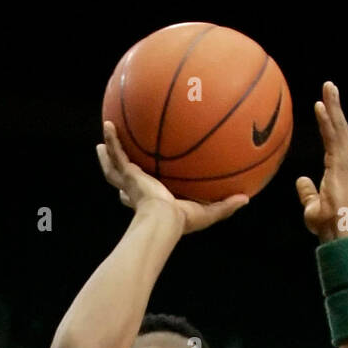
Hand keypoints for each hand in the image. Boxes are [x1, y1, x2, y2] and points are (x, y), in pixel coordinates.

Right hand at [97, 121, 247, 233]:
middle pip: (124, 181)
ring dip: (108, 155)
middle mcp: (139, 191)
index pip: (144, 196)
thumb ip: (225, 205)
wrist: (163, 220)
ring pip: (114, 167)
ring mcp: (131, 182)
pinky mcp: (128, 175)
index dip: (141, 193)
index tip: (141, 184)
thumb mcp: (207, 212)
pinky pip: (117, 152)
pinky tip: (107, 126)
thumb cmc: (182, 221)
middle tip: (117, 161)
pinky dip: (112, 140)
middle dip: (120, 172)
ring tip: (101, 143)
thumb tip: (246, 199)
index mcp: (153, 200)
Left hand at [296, 81, 347, 242]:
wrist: (336, 231)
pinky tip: (320, 106)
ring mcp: (346, 162)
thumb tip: (301, 180)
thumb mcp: (312, 206)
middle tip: (329, 86)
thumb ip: (308, 192)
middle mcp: (347, 162)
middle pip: (341, 128)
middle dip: (335, 106)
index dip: (331, 123)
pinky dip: (327, 120)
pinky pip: (333, 138)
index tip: (324, 107)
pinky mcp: (342, 164)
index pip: (335, 141)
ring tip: (328, 86)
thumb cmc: (325, 224)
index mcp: (341, 169)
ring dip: (333, 106)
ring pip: (339, 128)